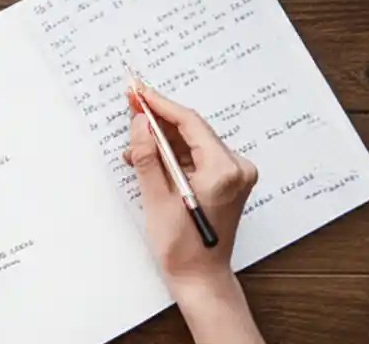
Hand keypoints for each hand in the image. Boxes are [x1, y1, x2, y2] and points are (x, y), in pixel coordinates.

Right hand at [123, 85, 258, 293]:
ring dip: (163, 141)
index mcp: (224, 170)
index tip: (139, 91)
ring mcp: (235, 175)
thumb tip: (140, 121)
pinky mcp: (227, 181)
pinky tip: (149, 158)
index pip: (190, 123)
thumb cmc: (182, 246)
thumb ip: (147, 155)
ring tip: (134, 147)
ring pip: (193, 143)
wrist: (200, 277)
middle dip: (159, 121)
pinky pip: (197, 156)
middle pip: (193, 130)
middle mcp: (236, 168)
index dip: (160, 105)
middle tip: (132, 105)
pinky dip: (173, 155)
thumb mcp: (156, 198)